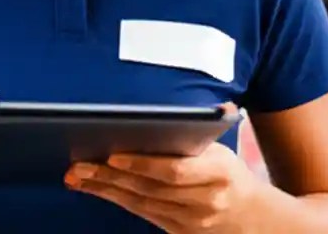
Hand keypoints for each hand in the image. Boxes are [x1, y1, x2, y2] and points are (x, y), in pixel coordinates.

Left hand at [65, 143, 260, 232]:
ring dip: (106, 189)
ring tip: (78, 176)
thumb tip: (216, 107)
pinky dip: (117, 200)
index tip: (113, 154)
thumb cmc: (228, 174)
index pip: (175, 171)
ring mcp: (191, 221)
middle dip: (110, 176)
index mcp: (219, 173)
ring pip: (141, 203)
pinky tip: (97, 189)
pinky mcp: (179, 233)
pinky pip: (142, 214)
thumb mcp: (222, 151)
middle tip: (79, 165)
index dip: (142, 164)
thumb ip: (205, 133)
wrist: (250, 217)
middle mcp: (205, 200)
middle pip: (150, 189)